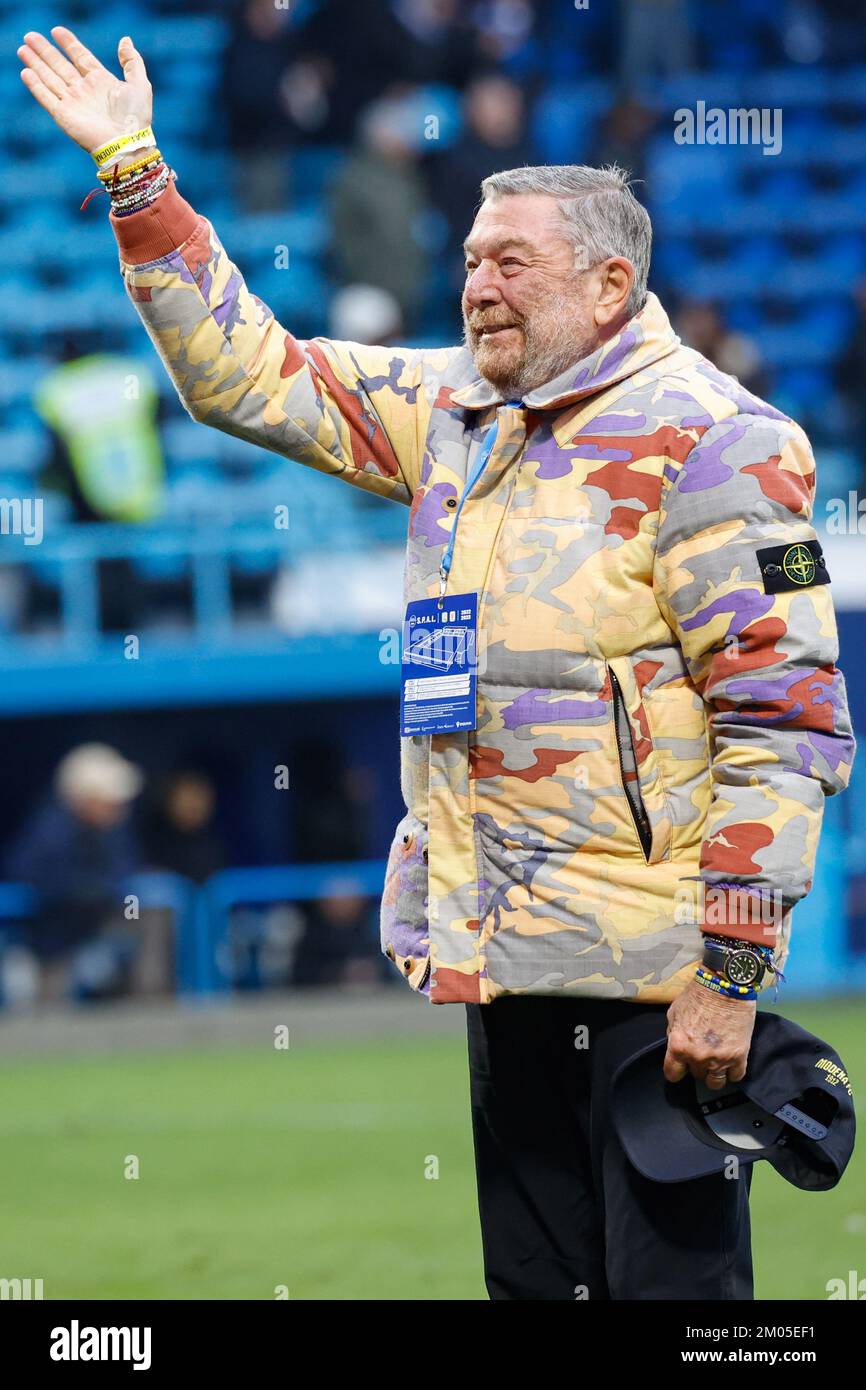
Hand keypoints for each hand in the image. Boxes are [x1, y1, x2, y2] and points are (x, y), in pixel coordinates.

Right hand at [18, 27, 151, 154]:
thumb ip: (132, 61)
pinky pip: (46, 97)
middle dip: (45, 51)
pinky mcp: (64, 115)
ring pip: (50, 78)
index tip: (56, 31)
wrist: (126, 145)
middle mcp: (84, 91)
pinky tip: (26, 72)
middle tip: (30, 36)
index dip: (69, 44)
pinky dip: (36, 86)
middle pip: (60, 66)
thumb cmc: (135, 118)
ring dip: (36, 64)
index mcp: (101, 82)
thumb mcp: (140, 84)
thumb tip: (125, 40)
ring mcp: (73, 103)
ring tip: (23, 49)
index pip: (80, 57)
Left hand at [664, 978, 755, 1090]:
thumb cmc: (697, 995)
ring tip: (716, 1062)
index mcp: (678, 1047)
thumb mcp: (674, 1013)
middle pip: (696, 1075)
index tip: (681, 1066)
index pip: (672, 1074)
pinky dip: (732, 1071)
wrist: (726, 985)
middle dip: (697, 1065)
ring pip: (715, 1083)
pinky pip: (736, 1076)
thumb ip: (673, 1034)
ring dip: (714, 1074)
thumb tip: (676, 1047)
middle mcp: (698, 1057)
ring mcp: (720, 1059)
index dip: (676, 1070)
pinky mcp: (739, 1057)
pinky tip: (731, 1062)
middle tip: (702, 1052)